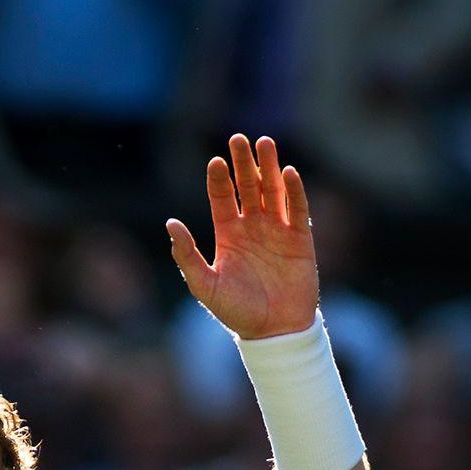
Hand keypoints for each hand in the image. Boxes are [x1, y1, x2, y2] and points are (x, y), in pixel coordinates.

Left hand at [167, 135, 318, 339]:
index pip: (222, 197)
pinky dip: (294, 191)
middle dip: (243, 163)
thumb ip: (186, 255)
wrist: (272, 331)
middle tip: (239, 138)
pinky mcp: (300, 240)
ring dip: (269, 167)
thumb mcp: (203, 284)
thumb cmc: (235, 311)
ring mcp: (277, 231)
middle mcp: (252, 227)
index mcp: (228, 234)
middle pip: (247, 187)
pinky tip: (289, 172)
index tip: (215, 161)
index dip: (219, 179)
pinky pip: (297, 210)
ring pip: (273, 191)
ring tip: (264, 143)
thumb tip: (169, 224)